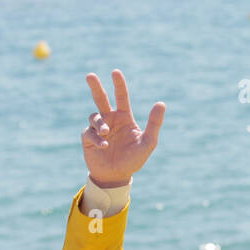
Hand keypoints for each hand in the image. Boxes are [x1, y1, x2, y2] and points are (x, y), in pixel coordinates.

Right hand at [82, 69, 164, 186]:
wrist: (117, 176)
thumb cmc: (134, 160)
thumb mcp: (148, 143)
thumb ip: (154, 123)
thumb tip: (161, 103)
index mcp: (124, 117)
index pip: (121, 97)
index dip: (119, 84)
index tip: (115, 72)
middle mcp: (110, 120)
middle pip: (100, 99)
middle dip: (95, 86)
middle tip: (90, 75)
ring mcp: (98, 129)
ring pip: (94, 116)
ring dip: (99, 123)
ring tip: (105, 133)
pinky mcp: (88, 139)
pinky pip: (89, 133)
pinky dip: (96, 138)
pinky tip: (104, 146)